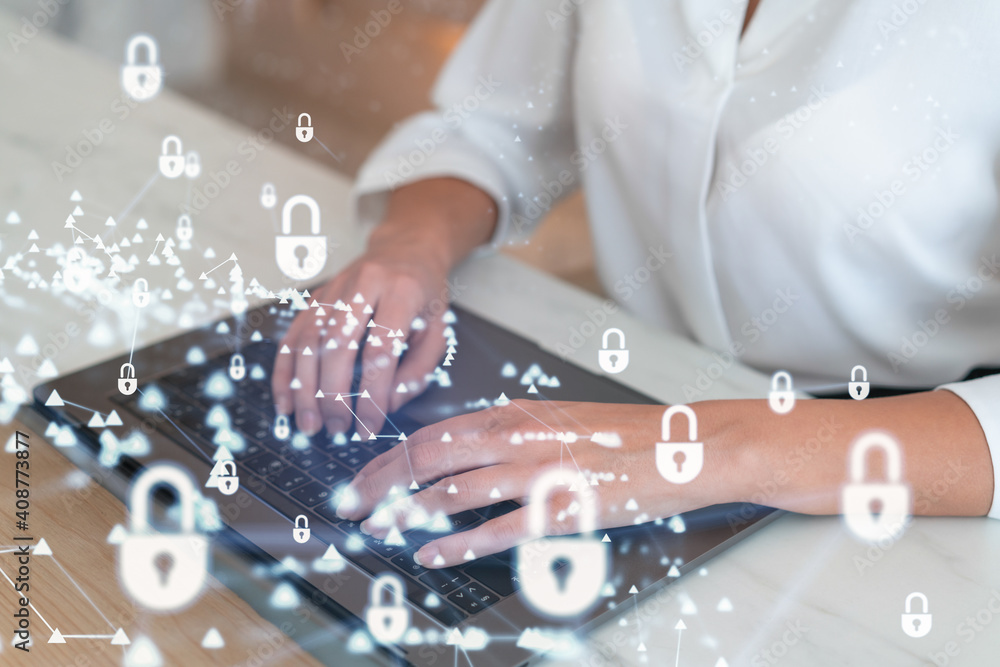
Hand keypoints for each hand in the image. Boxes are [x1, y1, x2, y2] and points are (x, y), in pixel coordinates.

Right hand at [271, 239, 450, 436]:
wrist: (405, 250)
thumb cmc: (425, 296)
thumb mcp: (438, 332)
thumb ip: (418, 372)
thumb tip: (387, 407)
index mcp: (401, 292)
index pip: (380, 349)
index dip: (372, 393)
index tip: (369, 426)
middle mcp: (363, 285)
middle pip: (337, 345)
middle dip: (332, 395)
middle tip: (336, 429)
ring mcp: (334, 289)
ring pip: (308, 341)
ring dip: (304, 389)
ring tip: (310, 424)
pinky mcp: (315, 297)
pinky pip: (292, 336)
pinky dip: (285, 372)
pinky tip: (286, 401)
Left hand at [334, 399, 739, 567]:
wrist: (686, 445)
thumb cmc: (627, 435)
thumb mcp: (560, 420)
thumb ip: (512, 434)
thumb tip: (467, 456)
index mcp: (515, 414)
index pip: (434, 433)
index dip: (391, 458)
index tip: (364, 476)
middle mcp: (518, 437)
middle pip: (430, 458)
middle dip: (382, 483)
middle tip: (353, 506)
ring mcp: (538, 472)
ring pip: (453, 491)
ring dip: (408, 513)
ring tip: (381, 530)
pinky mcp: (561, 507)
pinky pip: (496, 529)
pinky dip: (457, 544)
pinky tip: (433, 555)